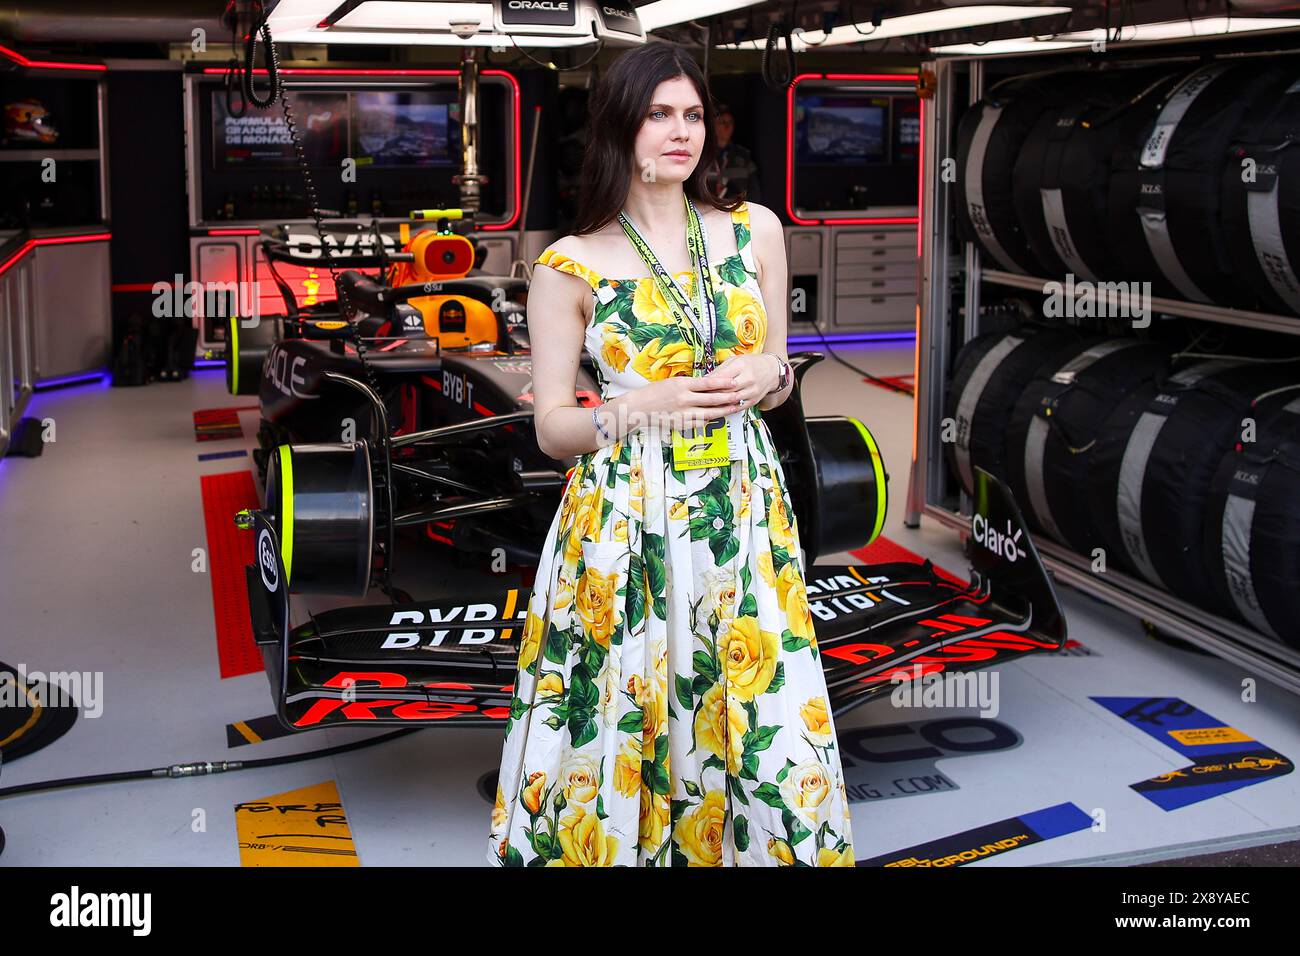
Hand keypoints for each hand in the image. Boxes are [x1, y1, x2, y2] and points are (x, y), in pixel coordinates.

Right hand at [624, 373, 744, 431]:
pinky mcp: (681, 424)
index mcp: (682, 385)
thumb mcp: (673, 382)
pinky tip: (718, 417)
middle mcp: (684, 399)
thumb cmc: (654, 392)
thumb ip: (690, 384)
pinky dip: (710, 419)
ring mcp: (683, 413)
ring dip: (723, 410)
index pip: (708, 383)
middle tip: (740, 396)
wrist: (638, 408)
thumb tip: (708, 385)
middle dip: (728, 398)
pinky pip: (700, 422)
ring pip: (709, 413)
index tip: (734, 382)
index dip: (723, 383)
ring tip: (734, 408)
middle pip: (712, 399)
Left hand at [705, 353, 779, 407]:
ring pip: (732, 400)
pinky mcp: (754, 400)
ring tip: (706, 405)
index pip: (722, 377)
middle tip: (699, 398)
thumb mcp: (735, 360)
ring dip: (718, 404)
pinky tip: (718, 410)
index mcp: (742, 365)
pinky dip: (727, 409)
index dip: (709, 383)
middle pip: (726, 390)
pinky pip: (738, 407)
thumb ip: (720, 370)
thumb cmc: (751, 363)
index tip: (698, 387)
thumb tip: (704, 379)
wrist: (771, 370)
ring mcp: (752, 391)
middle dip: (712, 394)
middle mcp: (748, 378)